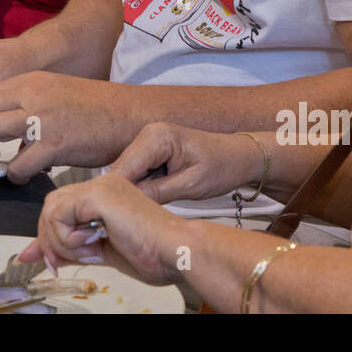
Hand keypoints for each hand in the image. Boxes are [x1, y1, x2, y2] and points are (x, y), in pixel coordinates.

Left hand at [0, 71, 141, 182]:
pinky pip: (18, 164)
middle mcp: (33, 95)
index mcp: (32, 81)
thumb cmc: (96, 108)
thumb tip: (6, 130)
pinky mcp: (55, 144)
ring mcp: (42, 119)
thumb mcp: (56, 92)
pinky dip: (15, 174)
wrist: (129, 115)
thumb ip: (28, 103)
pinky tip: (23, 174)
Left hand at [19, 172, 190, 283]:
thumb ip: (71, 250)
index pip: (61, 207)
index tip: (48, 261)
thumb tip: (41, 255)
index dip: (49, 235)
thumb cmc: (153, 254)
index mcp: (105, 196)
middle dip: (48, 238)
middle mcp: (101, 185)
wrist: (174, 251)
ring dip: (60, 240)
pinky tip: (91, 242)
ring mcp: (100, 187)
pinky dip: (67, 237)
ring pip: (52, 209)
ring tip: (86, 251)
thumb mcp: (100, 253)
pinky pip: (60, 215)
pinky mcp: (99, 196)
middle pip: (51, 205)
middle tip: (57, 263)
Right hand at [109, 123, 267, 203]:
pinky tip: (147, 200)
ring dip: (130, 190)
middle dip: (121, 192)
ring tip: (137, 212)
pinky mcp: (152, 148)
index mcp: (158, 137)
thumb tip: (128, 203)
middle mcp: (149, 132)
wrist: (239, 157)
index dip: (115, 192)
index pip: (124, 167)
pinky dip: (140, 186)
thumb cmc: (222, 167)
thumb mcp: (190, 186)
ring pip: (127, 171)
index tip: (112, 215)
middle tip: (124, 218)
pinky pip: (137, 170)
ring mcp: (149, 138)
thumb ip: (157, 193)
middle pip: (121, 169)